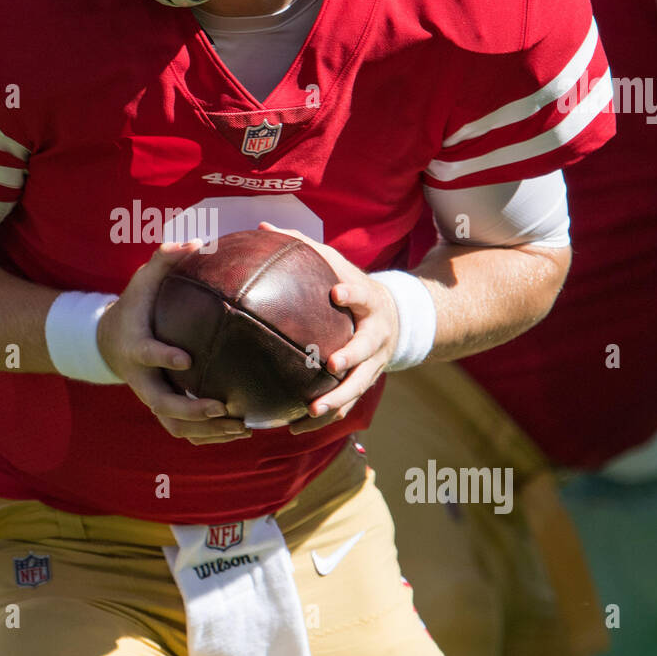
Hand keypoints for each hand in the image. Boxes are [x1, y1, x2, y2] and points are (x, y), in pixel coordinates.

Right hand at [97, 240, 252, 444]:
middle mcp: (142, 378)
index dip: (164, 358)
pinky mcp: (162, 407)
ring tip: (241, 428)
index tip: (188, 360)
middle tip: (221, 408)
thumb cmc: (134, 306)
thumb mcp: (141, 281)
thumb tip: (195, 241)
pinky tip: (239, 432)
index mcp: (136, 346)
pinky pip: (182, 430)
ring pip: (174, 424)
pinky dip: (208, 437)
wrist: (110, 341)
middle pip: (161, 403)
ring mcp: (151, 396)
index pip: (147, 354)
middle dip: (191, 409)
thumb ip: (163, 260)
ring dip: (206, 432)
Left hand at [256, 223, 399, 434]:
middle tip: (331, 363)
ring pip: (358, 386)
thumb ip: (303, 247)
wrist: (396, 319)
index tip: (336, 292)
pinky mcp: (364, 383)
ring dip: (337, 399)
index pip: (363, 294)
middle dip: (352, 356)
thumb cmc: (352, 287)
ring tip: (311, 411)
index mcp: (369, 303)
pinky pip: (345, 405)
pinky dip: (323, 418)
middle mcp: (376, 335)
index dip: (353, 293)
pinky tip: (294, 429)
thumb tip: (261, 225)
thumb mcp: (337, 264)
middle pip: (367, 348)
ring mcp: (374, 363)